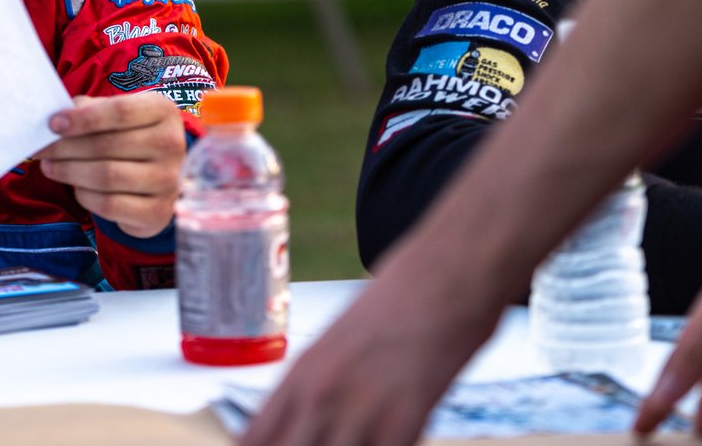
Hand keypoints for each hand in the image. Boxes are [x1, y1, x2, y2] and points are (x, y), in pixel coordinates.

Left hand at [37, 92, 184, 237]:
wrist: (160, 180)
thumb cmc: (131, 138)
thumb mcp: (118, 115)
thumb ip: (90, 110)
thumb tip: (56, 119)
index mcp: (163, 111)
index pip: (120, 111)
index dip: (83, 118)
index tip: (53, 124)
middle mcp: (171, 144)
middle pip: (107, 145)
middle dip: (65, 148)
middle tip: (40, 150)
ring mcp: (167, 180)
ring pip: (105, 176)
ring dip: (69, 171)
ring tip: (50, 167)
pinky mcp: (157, 212)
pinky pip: (109, 205)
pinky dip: (84, 195)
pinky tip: (75, 186)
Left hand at [238, 261, 499, 445]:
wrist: (449, 273)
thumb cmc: (402, 300)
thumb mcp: (341, 342)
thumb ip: (316, 389)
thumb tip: (303, 429)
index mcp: (300, 373)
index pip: (252, 440)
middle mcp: (319, 395)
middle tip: (327, 442)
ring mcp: (359, 411)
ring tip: (361, 440)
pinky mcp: (404, 422)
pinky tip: (394, 441)